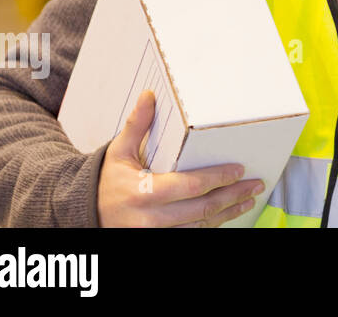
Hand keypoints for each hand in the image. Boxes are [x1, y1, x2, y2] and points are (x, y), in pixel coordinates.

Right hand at [96, 89, 264, 226]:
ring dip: (226, 213)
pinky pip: (189, 236)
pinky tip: (224, 215)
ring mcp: (153, 234)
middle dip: (231, 196)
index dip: (218, 179)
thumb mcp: (118, 151)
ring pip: (199, 226)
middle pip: (201, 209)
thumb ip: (137, 125)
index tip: (238, 170)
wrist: (83, 213)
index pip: (190, 186)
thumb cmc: (106, 181)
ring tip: (247, 200)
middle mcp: (149, 219)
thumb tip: (149, 96)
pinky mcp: (156, 242)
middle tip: (254, 185)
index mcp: (143, 192)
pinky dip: (210, 226)